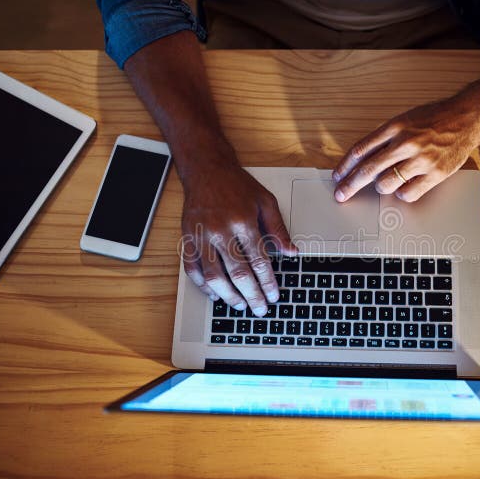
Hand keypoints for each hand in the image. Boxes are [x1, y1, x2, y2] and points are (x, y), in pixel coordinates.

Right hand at [180, 160, 296, 316]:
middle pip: (238, 273)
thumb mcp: (265, 201)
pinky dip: (202, 284)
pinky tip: (215, 293)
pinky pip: (192, 267)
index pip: (259, 261)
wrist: (206, 170)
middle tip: (259, 309)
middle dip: (251, 295)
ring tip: (240, 305)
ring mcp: (202, 235)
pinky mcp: (188, 237)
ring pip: (214, 275)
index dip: (267, 282)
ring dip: (228, 295)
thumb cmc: (237, 185)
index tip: (273, 295)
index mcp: (243, 221)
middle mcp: (221, 230)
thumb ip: (278, 229)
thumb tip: (291, 252)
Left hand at [332, 96, 479, 201]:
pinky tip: (404, 187)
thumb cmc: (435, 118)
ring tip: (388, 182)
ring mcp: (421, 159)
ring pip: (386, 185)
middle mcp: (405, 143)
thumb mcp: (405, 120)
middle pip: (368, 170)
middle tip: (341, 195)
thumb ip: (385, 137)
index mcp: (395, 127)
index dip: (345, 165)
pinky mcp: (435, 174)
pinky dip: (402, 194)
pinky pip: (408, 194)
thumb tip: (363, 159)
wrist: (467, 117)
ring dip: (381, 187)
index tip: (338, 176)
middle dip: (350, 185)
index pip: (361, 149)